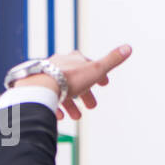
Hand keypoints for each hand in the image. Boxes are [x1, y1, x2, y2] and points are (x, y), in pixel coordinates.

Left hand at [15, 45, 132, 120]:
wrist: (41, 87)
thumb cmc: (68, 79)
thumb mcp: (95, 70)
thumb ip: (111, 60)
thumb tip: (128, 47)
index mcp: (74, 59)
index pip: (89, 65)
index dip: (99, 75)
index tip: (104, 84)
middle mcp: (59, 64)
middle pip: (75, 80)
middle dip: (85, 93)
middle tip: (91, 106)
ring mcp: (46, 75)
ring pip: (61, 89)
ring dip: (71, 103)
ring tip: (76, 117)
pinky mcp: (36, 87)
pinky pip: (47, 97)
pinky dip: (55, 106)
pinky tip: (59, 116)